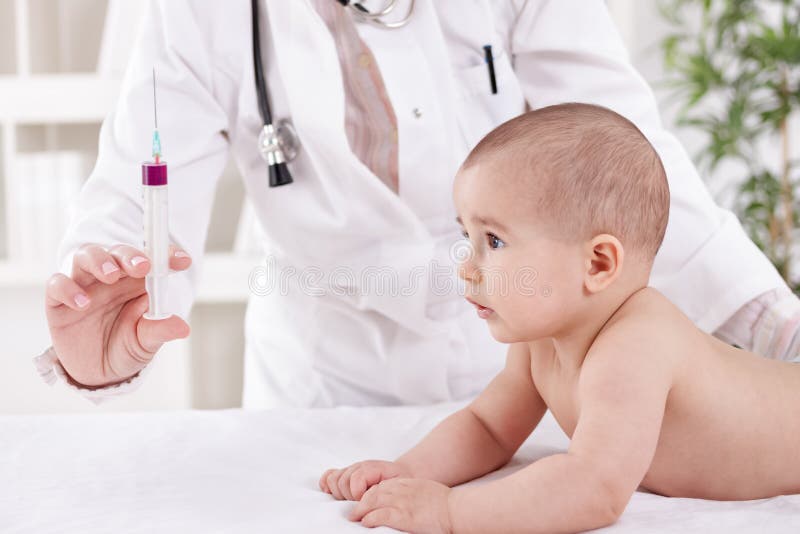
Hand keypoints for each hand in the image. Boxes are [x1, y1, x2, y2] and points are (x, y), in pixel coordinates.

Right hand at [44, 243, 191, 386]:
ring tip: (111, 275)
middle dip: (130, 255)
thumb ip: (160, 330)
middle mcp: (112, 278)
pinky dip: (69, 289)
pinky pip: (58, 284)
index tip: (183, 261)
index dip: (167, 255)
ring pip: (86, 256)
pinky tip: (82, 303)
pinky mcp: (59, 300)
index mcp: (138, 282)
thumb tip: (183, 327)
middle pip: (118, 252)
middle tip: (142, 267)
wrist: (98, 372)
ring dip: (99, 261)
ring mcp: (85, 285)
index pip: (152, 260)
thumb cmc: (126, 347)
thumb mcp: (146, 342)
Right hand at [319, 460, 411, 500]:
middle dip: (349, 496)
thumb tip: (366, 499)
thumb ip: (382, 489)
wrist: (402, 474)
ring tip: (352, 499)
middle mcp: (359, 466)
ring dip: (340, 493)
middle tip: (360, 501)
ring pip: (333, 480)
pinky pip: (328, 476)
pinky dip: (327, 485)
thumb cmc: (400, 482)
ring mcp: (351, 470)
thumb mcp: (398, 485)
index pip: (355, 478)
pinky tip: (332, 493)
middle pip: (342, 481)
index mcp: (372, 467)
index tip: (367, 501)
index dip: (358, 494)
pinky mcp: (344, 475)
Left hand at [349, 478, 452, 532]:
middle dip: (361, 502)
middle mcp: (401, 490)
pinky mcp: (403, 516)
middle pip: (373, 493)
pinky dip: (370, 518)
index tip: (365, 501)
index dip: (370, 494)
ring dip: (361, 510)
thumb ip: (412, 493)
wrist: (455, 509)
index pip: (382, 486)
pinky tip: (365, 523)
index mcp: (407, 484)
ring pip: (373, 502)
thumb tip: (407, 503)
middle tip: (354, 512)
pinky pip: (380, 515)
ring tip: (355, 518)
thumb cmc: (444, 503)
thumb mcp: (425, 490)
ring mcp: (401, 502)